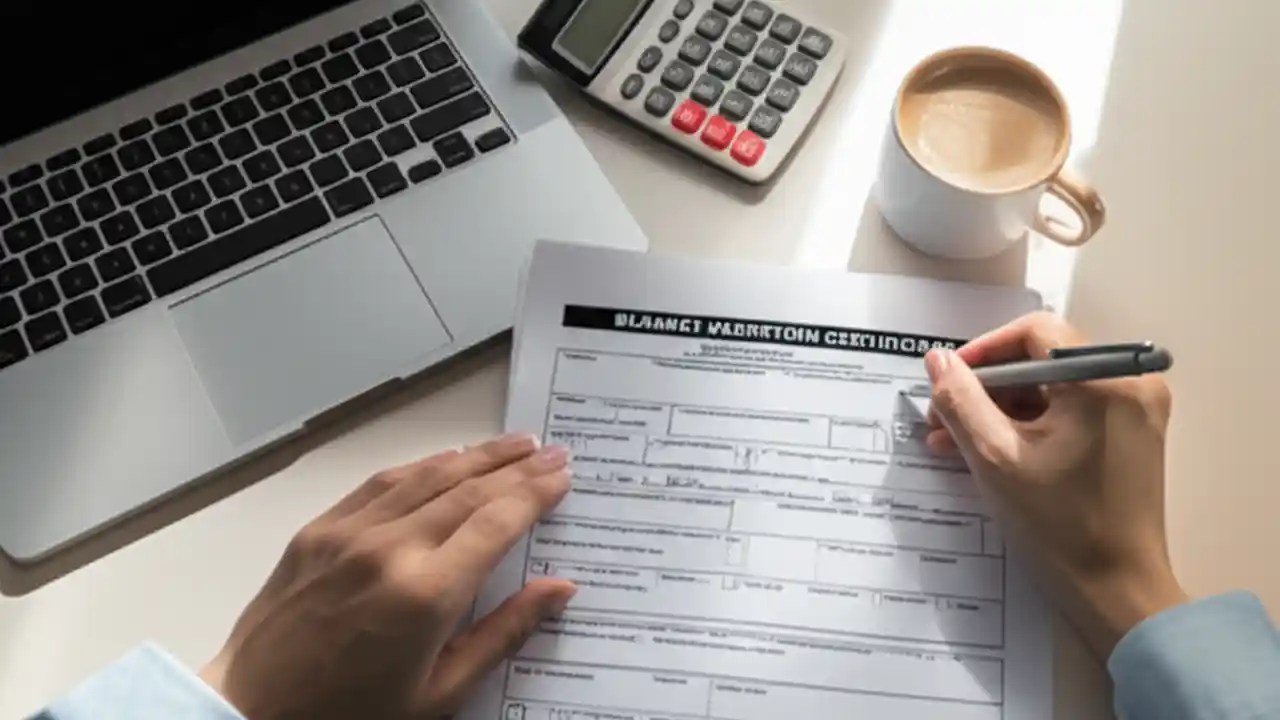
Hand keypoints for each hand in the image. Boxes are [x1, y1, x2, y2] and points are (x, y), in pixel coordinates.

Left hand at [198, 434, 573, 719]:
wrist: (253, 710)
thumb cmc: (353, 713)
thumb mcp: (441, 692)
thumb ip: (504, 633)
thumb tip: (560, 588)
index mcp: (425, 596)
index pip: (496, 524)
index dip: (534, 496)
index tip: (562, 478)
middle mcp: (390, 551)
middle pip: (469, 491)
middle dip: (517, 469)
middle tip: (554, 453)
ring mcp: (350, 534)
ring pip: (427, 477)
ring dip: (476, 455)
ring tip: (515, 444)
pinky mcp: (319, 530)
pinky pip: (381, 483)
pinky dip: (422, 465)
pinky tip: (447, 457)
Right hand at [924, 312, 1187, 657]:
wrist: (1118, 591)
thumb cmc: (1060, 527)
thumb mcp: (994, 458)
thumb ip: (961, 401)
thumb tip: (937, 361)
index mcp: (1102, 381)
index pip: (1034, 333)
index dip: (984, 351)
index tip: (948, 381)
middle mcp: (1129, 384)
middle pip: (1042, 360)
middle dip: (986, 389)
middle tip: (942, 420)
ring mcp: (1135, 411)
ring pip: (1052, 389)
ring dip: (1001, 410)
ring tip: (955, 443)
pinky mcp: (1130, 436)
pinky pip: (1070, 412)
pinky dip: (1030, 426)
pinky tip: (990, 452)